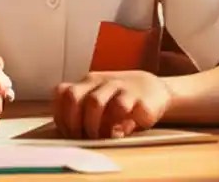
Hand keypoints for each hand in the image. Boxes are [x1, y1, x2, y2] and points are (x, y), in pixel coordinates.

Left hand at [53, 71, 170, 139]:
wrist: (156, 90)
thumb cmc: (122, 100)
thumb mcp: (101, 99)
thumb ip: (83, 109)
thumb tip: (63, 132)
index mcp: (88, 82)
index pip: (63, 93)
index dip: (62, 116)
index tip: (68, 133)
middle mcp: (101, 82)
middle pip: (73, 96)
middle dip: (73, 122)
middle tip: (81, 137)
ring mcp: (119, 87)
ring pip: (94, 102)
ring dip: (92, 125)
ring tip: (100, 137)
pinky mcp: (137, 97)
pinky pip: (120, 107)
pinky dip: (114, 124)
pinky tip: (119, 132)